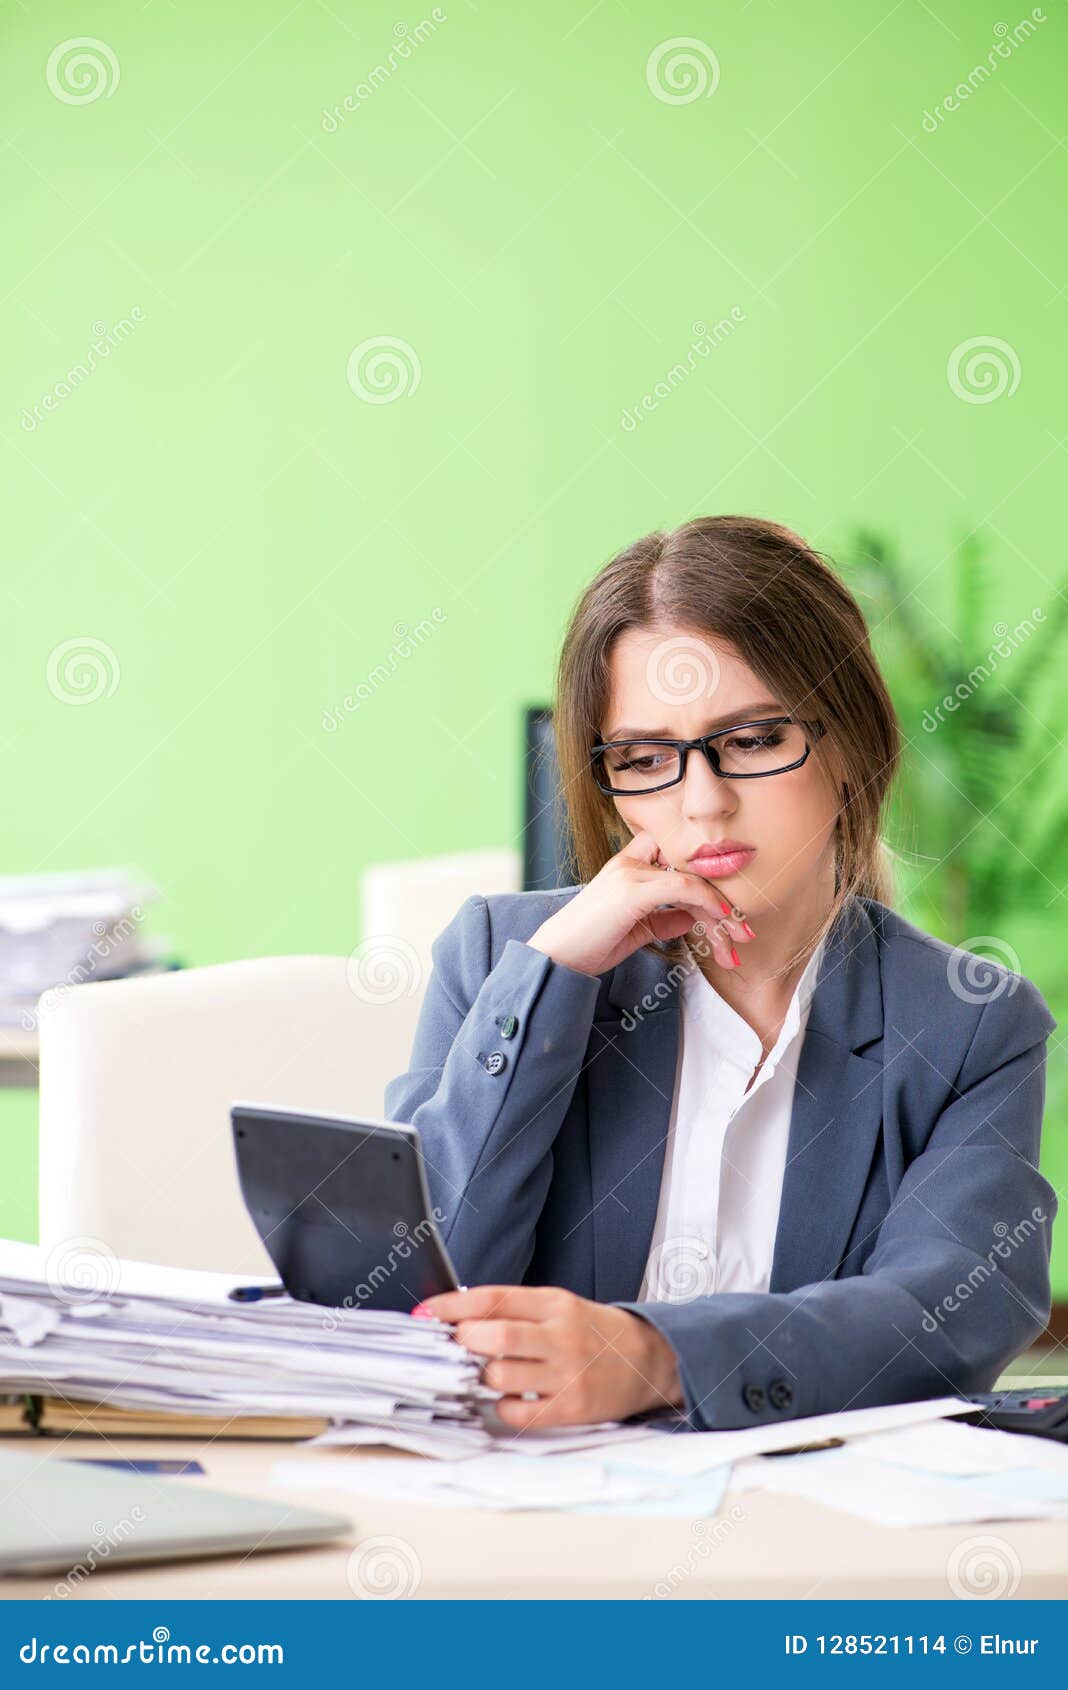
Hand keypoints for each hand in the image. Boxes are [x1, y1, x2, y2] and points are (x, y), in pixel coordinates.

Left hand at [411, 1284, 685, 1428]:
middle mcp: (560, 1335)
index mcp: (553, 1303)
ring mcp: (567, 1373)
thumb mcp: (559, 1306)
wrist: (649, 1359)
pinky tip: (508, 1399)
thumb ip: (515, 1309)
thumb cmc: (593, 1332)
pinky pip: (518, 1413)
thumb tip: (458, 1317)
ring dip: (482, 1376)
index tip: (425, 1313)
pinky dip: (502, 1407)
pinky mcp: (572, 1408)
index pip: (492, 1298)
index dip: (452, 1306)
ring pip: (500, 1376)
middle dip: (463, 1342)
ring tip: (487, 1373)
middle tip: (457, 1346)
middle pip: (494, 1336)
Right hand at [526, 828, 754, 977]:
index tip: (730, 914)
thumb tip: (695, 917)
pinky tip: (721, 924)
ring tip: (737, 941)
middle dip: (723, 903)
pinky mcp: (632, 891)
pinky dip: (708, 904)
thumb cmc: (590, 945)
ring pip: (693, 881)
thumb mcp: (637, 930)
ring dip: (721, 913)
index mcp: (629, 866)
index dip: (709, 882)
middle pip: (692, 871)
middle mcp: (631, 862)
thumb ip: (665, 919)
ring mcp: (631, 873)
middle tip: (743, 932)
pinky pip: (683, 888)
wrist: (556, 958)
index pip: (681, 862)